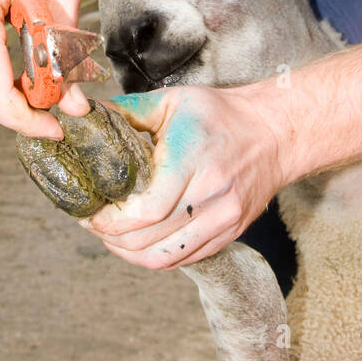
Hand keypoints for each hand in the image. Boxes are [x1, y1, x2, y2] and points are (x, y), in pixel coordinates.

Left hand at [83, 85, 285, 267]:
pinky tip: (138, 242)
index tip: (91, 212)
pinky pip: (185, 259)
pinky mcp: (230, 233)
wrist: (276, 133)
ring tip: (110, 237)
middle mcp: (212, 195)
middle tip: (91, 222)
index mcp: (193, 159)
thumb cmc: (221, 115)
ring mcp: (224, 219)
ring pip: (166, 257)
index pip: (148, 210)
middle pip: (150, 238)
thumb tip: (84, 116)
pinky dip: (155, 257)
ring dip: (129, 253)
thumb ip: (128, 111)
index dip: (112, 220)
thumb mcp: (173, 101)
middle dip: (111, 237)